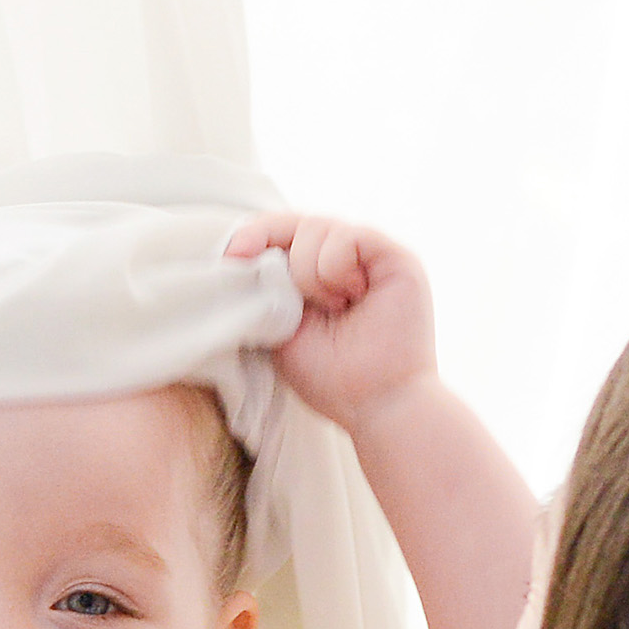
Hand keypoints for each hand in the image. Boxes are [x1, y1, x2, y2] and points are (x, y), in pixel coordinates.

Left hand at [222, 212, 437, 427]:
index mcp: (319, 273)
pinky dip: (334, 267)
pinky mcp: (396, 258)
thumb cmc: (331, 378)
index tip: (231, 258)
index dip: (254, 236)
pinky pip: (347, 236)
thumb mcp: (280, 325)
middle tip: (294, 308)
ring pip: (317, 227)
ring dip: (310, 274)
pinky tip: (350, 299)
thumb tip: (238, 252)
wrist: (376, 406)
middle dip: (282, 259)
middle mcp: (348, 260)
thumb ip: (266, 287)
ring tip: (334, 309)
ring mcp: (373, 256)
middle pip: (296, 223)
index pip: (281, 232)